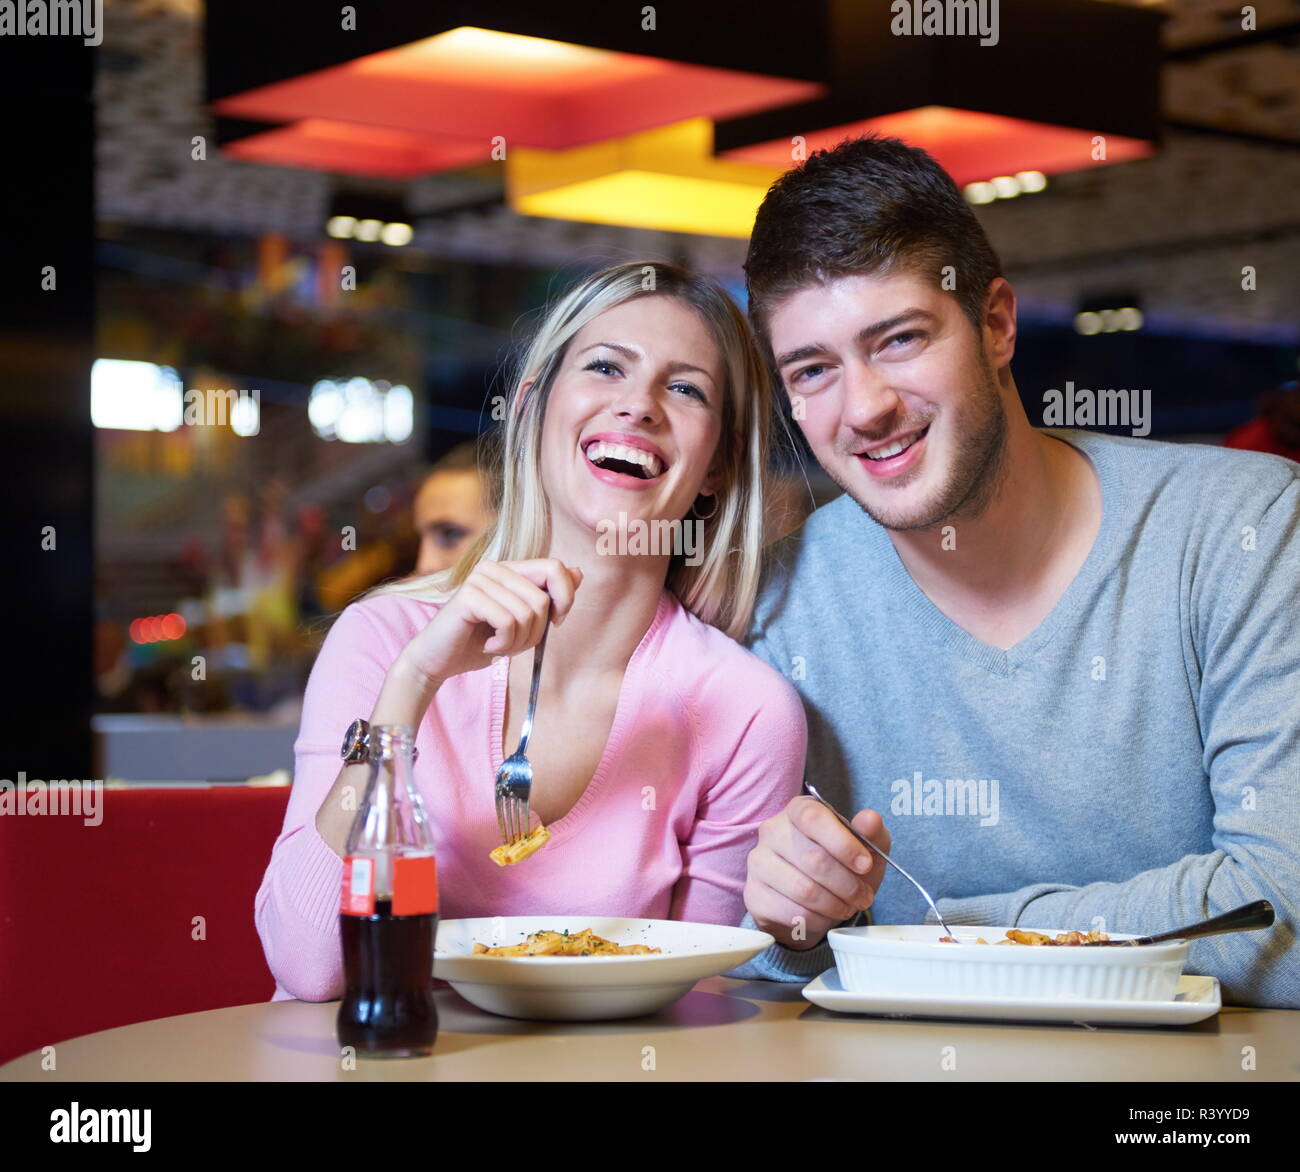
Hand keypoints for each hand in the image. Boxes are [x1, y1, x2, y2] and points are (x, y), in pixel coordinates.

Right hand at [396, 558, 582, 688]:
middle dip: (536, 632)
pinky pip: (508, 622)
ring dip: (518, 642)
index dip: (565, 597)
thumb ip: (547, 597)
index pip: (555, 567)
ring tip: (499, 645)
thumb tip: (578, 571)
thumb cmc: (480, 642)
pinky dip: (503, 644)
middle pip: (542, 598)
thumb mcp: (522, 622)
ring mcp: (479, 579)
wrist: (439, 661)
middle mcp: (494, 568)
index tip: (556, 622)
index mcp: (509, 569)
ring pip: (527, 613)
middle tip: (514, 643)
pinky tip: (488, 646)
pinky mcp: (468, 596)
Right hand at [743, 795, 889, 949]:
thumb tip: (871, 819)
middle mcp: (772, 830)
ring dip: (835, 904)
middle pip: (813, 859)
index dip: (843, 843)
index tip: (865, 865)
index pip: (813, 817)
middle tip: (864, 896)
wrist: (809, 902)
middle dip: (848, 884)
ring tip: (847, 907)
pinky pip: (792, 913)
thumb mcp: (863, 849)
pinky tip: (825, 916)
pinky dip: (818, 920)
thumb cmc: (839, 867)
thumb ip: (870, 833)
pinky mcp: (754, 894)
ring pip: (804, 890)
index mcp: (798, 810)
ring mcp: (759, 862)